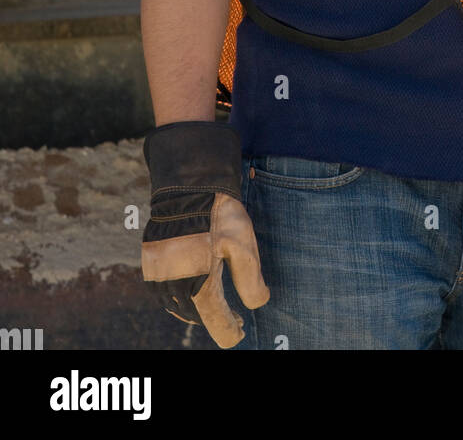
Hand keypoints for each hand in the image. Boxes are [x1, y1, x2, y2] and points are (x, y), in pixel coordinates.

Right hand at [140, 121, 268, 348]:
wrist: (187, 184)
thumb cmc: (219, 214)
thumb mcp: (243, 246)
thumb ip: (251, 281)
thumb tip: (257, 305)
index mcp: (198, 287)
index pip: (216, 323)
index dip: (231, 332)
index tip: (241, 333)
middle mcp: (174, 287)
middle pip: (196, 317)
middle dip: (215, 320)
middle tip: (234, 319)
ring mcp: (159, 276)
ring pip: (178, 306)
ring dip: (196, 310)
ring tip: (215, 306)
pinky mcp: (151, 262)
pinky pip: (164, 291)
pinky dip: (180, 296)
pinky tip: (192, 288)